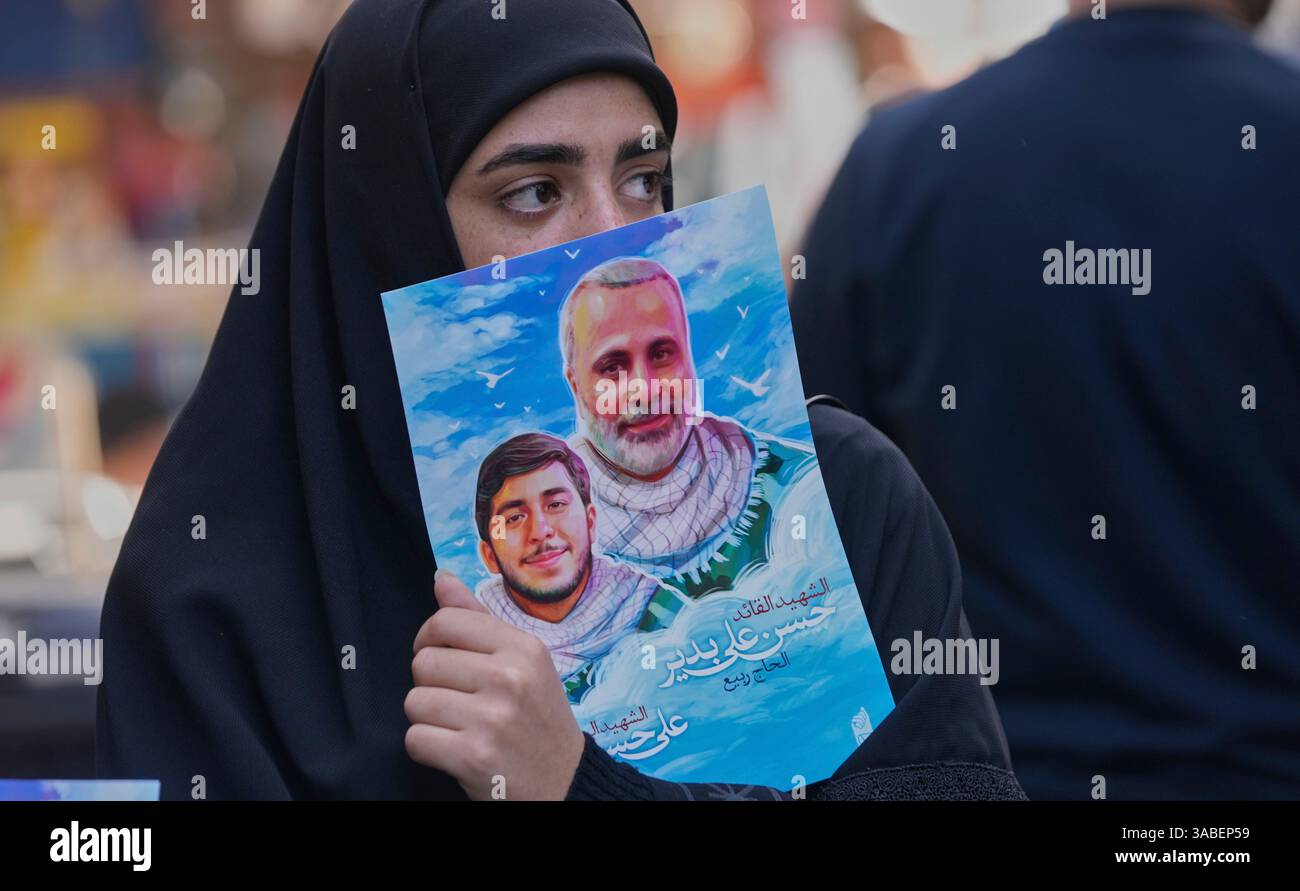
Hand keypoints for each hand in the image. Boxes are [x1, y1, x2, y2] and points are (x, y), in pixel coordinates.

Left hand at [404, 569, 585, 799]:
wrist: (565, 783)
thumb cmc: (539, 718)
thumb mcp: (524, 663)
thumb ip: (479, 619)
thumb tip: (441, 579)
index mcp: (523, 648)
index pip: (445, 621)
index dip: (428, 639)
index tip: (438, 655)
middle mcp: (510, 677)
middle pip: (423, 662)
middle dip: (430, 684)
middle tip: (457, 700)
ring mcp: (492, 718)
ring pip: (414, 701)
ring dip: (427, 718)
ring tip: (458, 726)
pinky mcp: (473, 756)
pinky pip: (415, 739)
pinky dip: (427, 748)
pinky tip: (453, 750)